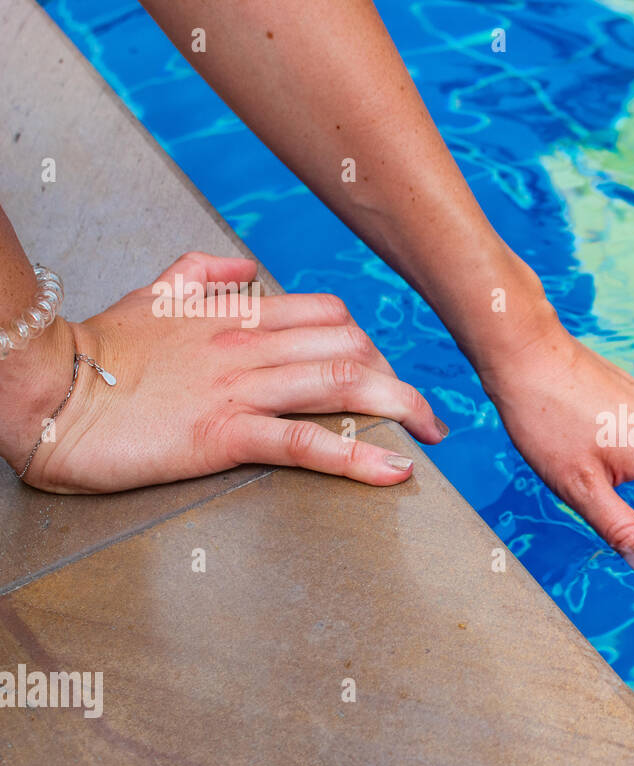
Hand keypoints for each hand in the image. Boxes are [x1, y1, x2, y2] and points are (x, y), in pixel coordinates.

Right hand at [9, 252, 446, 492]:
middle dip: (396, 378)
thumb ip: (203, 275)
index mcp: (238, 315)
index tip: (382, 371)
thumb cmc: (96, 349)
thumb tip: (246, 271)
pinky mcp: (223, 435)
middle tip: (419, 412)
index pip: (330, 316)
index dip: (368, 343)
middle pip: (351, 350)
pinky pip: (306, 443)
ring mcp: (240, 389)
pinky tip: (396, 470)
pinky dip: (358, 457)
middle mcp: (249, 347)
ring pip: (341, 387)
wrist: (43, 389)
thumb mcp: (153, 294)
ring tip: (433, 432)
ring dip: (400, 408)